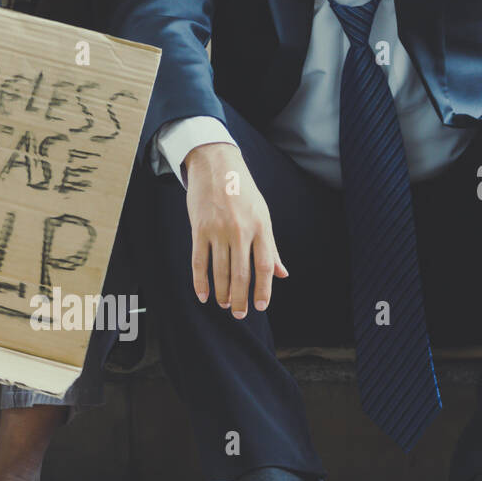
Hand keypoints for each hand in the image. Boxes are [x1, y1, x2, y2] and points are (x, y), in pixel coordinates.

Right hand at [183, 143, 286, 318]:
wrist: (216, 165)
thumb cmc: (243, 192)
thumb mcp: (263, 216)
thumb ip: (271, 247)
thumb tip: (282, 274)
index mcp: (261, 227)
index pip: (264, 265)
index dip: (263, 289)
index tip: (260, 306)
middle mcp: (240, 230)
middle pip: (240, 273)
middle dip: (240, 298)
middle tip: (240, 314)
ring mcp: (218, 230)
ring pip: (219, 270)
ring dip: (221, 292)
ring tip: (224, 304)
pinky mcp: (199, 228)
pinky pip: (199, 261)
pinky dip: (200, 281)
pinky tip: (203, 295)